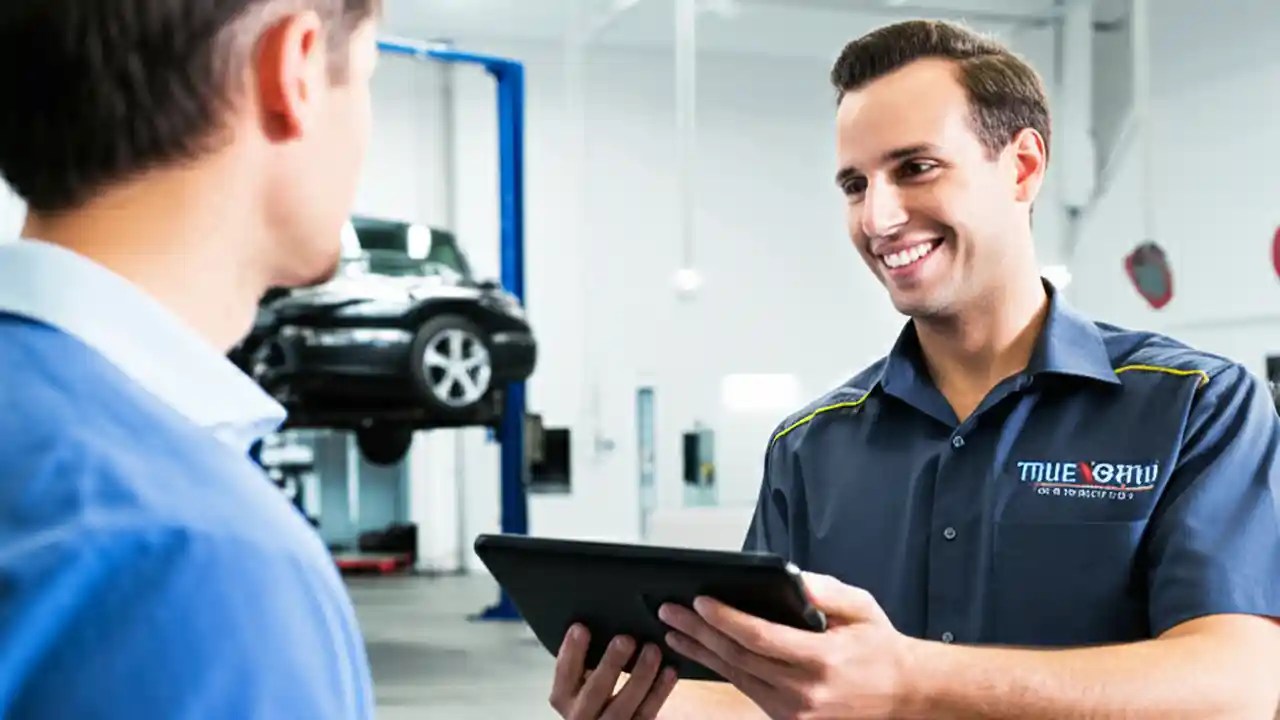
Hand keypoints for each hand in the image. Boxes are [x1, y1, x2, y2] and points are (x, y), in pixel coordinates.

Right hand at [549, 624, 679, 718]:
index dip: (571, 651)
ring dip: (640, 676)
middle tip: (626, 639)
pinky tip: (669, 671)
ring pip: (622, 706)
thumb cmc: (598, 697)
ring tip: (653, 650)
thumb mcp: (584, 681)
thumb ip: (588, 662)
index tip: (581, 627)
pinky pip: (646, 714)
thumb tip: (604, 620)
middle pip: (594, 692)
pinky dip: (658, 692)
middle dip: (610, 665)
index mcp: (565, 698)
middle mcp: (581, 717)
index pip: (564, 674)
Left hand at [659, 573, 914, 719]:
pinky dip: (722, 671)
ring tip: (674, 633)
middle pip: (738, 658)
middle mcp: (805, 693)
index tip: (699, 601)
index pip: (759, 637)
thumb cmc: (879, 645)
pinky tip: (702, 655)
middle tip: (670, 611)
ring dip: (702, 654)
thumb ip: (826, 591)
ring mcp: (796, 714)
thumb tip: (791, 579)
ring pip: (737, 678)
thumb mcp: (860, 607)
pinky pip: (748, 691)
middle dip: (699, 632)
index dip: (724, 618)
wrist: (903, 694)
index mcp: (822, 660)